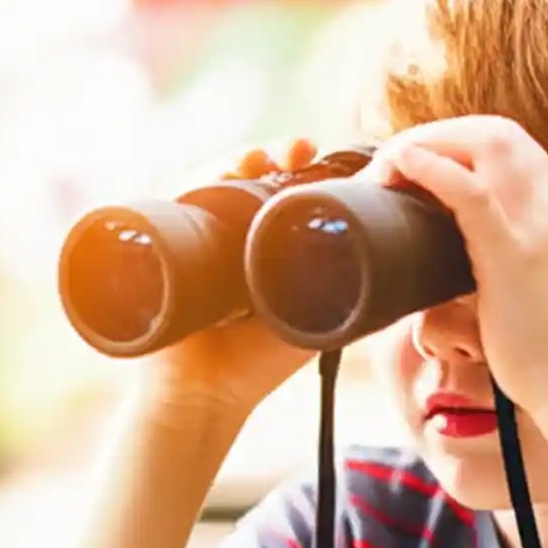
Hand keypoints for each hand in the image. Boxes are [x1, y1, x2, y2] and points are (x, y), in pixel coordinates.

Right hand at [142, 140, 320, 418]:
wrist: (204, 397)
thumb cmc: (257, 363)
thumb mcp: (313, 316)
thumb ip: (343, 288)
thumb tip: (389, 257)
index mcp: (260, 239)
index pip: (276, 184)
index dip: (295, 163)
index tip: (314, 151)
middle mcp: (223, 230)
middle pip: (242, 173)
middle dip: (268, 153)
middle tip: (296, 149)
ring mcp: (189, 235)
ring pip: (207, 179)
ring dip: (231, 161)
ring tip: (257, 158)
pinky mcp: (158, 248)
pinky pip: (167, 203)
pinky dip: (184, 184)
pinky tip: (204, 176)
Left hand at [368, 116, 547, 416]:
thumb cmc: (542, 340)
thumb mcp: (527, 275)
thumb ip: (496, 247)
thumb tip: (440, 242)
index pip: (509, 140)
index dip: (457, 136)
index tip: (418, 157)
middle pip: (495, 132)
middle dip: (437, 132)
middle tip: (393, 159)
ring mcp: (538, 226)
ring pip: (486, 145)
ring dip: (428, 143)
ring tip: (388, 165)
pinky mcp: (514, 256)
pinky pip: (471, 194)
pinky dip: (433, 169)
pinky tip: (403, 165)